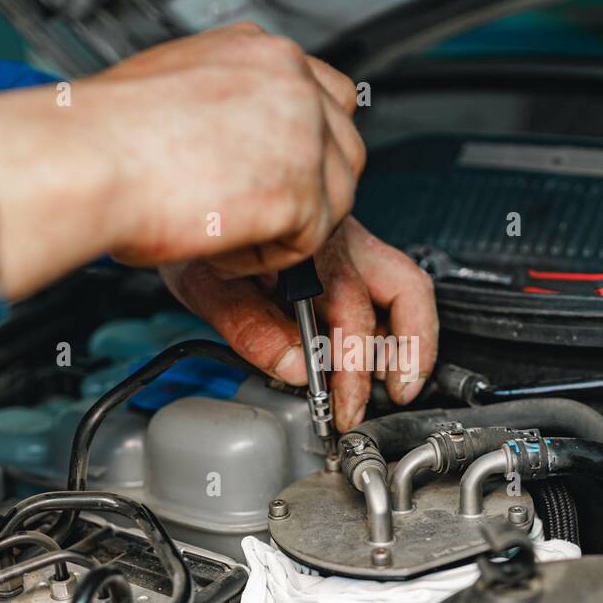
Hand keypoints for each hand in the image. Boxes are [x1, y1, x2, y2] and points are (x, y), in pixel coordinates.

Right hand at [0, 23, 364, 298]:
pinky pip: (309, 242)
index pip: (327, 96)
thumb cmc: (102, 137)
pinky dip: (265, 257)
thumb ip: (226, 105)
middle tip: (252, 215)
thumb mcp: (174, 89)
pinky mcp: (302, 188)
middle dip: (308, 192)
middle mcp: (289, 80)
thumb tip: (242, 138)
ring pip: (336, 198)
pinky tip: (218, 245)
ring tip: (224, 230)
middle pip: (344, 148)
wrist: (84, 161)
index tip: (278, 175)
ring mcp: (303, 131)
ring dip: (287, 227)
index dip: (307, 147)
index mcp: (258, 50)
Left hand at [161, 216, 438, 430]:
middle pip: (405, 287)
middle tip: (398, 394)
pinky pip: (390, 281)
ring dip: (411, 337)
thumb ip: (252, 328)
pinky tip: (375, 354)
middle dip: (411, 351)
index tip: (343, 404)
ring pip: (406, 283)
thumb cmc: (197, 238)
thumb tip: (296, 367)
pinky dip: (393, 322)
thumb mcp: (207, 285)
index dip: (353, 367)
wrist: (191, 198)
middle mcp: (339, 236)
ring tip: (396, 382)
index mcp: (308, 243)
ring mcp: (349, 238)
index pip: (350, 310)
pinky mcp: (349, 247)